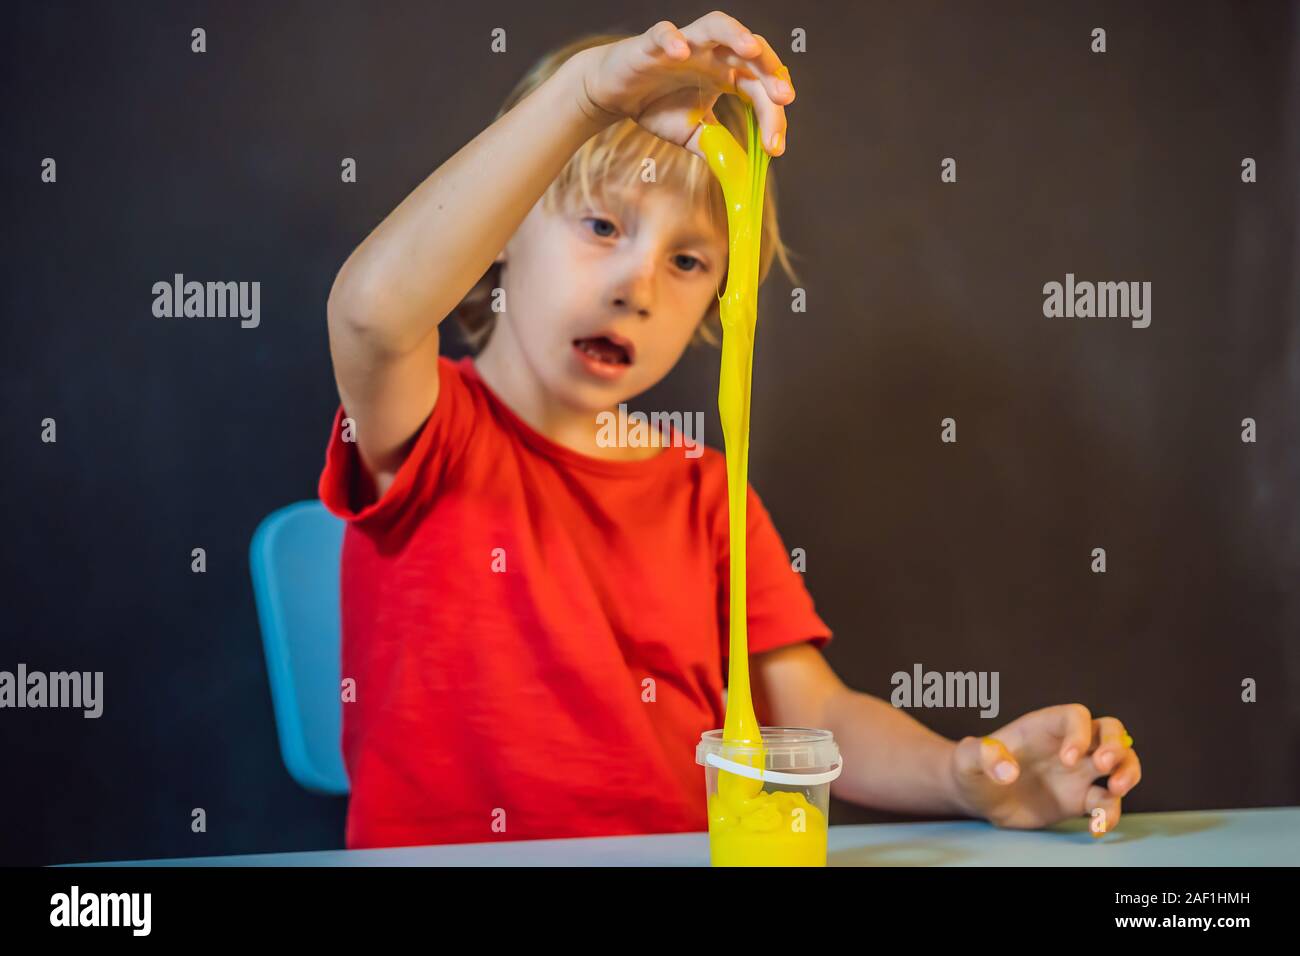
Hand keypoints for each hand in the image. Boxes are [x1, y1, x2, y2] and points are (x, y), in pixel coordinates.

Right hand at [572, 12, 794, 157]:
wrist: (616, 93)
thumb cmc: (656, 106)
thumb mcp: (692, 134)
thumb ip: (717, 148)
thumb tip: (741, 173)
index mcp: (726, 75)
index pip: (759, 89)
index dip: (772, 116)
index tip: (775, 148)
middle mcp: (713, 54)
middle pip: (750, 53)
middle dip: (770, 72)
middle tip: (783, 98)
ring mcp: (685, 43)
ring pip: (717, 25)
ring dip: (736, 34)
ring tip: (751, 50)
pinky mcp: (652, 43)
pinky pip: (664, 33)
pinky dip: (672, 40)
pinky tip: (681, 54)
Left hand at [947, 703, 1142, 832]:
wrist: (979, 797)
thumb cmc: (973, 769)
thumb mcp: (967, 759)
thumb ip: (982, 756)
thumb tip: (1007, 771)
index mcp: (1044, 727)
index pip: (1076, 716)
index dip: (1079, 733)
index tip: (1068, 759)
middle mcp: (1068, 745)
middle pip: (1110, 730)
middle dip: (1116, 745)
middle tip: (1104, 767)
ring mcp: (1079, 772)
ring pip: (1121, 762)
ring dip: (1128, 773)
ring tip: (1115, 790)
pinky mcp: (1080, 799)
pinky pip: (1107, 803)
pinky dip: (1110, 815)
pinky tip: (1096, 828)